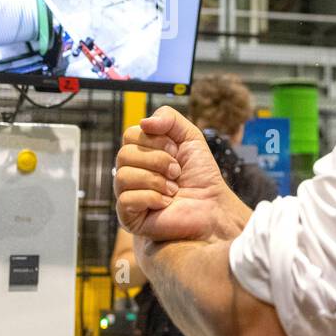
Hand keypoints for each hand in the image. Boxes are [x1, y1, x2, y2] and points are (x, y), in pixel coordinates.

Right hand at [114, 105, 245, 242]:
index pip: (129, 135)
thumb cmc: (201, 175)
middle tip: (177, 172)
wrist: (213, 206)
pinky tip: (166, 203)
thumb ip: (169, 118)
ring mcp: (127, 194)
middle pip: (124, 154)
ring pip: (122, 176)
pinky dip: (152, 198)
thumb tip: (143, 122)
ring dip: (156, 180)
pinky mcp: (128, 217)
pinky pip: (126, 199)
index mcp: (140, 152)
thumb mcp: (190, 136)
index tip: (175, 151)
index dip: (155, 141)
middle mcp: (130, 171)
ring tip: (173, 189)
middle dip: (157, 161)